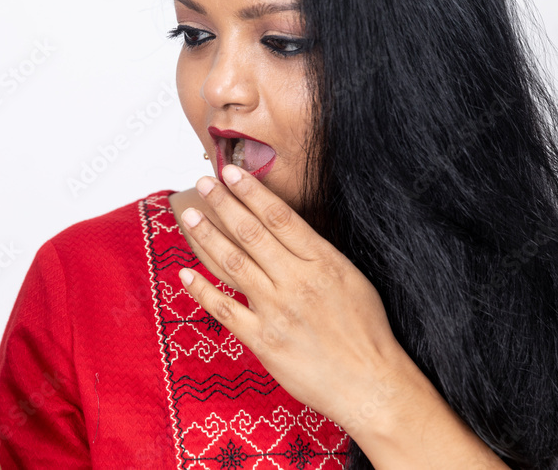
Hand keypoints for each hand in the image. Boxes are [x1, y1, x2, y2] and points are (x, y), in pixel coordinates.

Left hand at [176, 164, 408, 429]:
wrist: (371, 385)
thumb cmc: (367, 333)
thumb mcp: (353, 279)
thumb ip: (319, 254)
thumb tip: (289, 229)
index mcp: (323, 262)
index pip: (280, 217)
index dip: (252, 191)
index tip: (232, 172)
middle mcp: (297, 282)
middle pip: (251, 233)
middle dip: (224, 204)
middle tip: (204, 182)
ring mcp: (277, 311)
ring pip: (234, 264)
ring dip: (208, 237)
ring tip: (190, 215)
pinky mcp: (263, 341)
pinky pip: (225, 309)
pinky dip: (203, 290)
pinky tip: (186, 274)